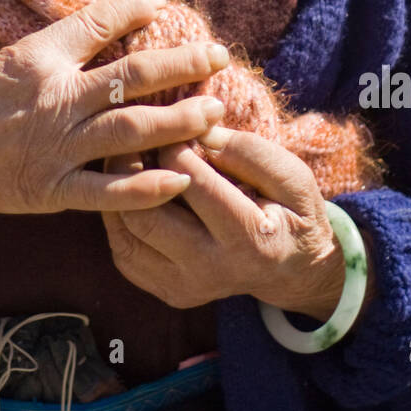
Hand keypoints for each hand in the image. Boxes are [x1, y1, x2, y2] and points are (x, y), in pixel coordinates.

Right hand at [0, 0, 228, 214]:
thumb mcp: (1, 56)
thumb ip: (52, 50)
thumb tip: (99, 31)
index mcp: (39, 57)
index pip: (97, 24)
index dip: (133, 9)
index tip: (161, 1)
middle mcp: (55, 98)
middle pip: (132, 76)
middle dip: (182, 64)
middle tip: (219, 56)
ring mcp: (56, 146)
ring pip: (131, 131)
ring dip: (178, 121)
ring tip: (214, 112)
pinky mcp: (51, 189)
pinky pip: (106, 192)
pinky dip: (144, 188)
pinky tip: (179, 178)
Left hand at [102, 126, 353, 320]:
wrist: (292, 268)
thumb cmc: (292, 212)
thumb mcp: (291, 176)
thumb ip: (248, 152)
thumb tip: (198, 131)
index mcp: (249, 238)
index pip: (191, 184)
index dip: (172, 144)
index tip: (169, 119)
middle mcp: (212, 270)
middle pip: (147, 215)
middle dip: (131, 167)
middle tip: (129, 134)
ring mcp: (186, 286)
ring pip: (127, 233)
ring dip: (118, 190)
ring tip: (123, 157)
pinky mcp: (168, 291)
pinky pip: (125, 252)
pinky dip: (118, 217)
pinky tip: (128, 191)